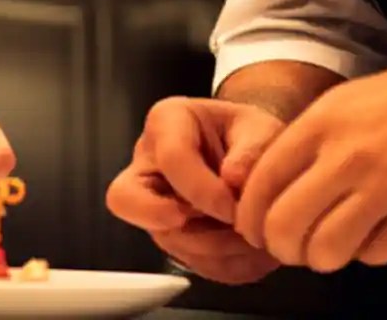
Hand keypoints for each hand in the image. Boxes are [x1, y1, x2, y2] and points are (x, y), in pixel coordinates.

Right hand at [106, 97, 285, 284]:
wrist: (252, 153)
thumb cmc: (248, 134)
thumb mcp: (260, 126)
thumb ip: (252, 147)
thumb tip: (233, 178)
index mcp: (167, 123)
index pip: (170, 158)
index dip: (203, 191)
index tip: (235, 206)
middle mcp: (149, 164)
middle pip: (126, 199)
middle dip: (172, 223)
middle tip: (216, 224)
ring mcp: (154, 203)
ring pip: (164, 238)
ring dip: (215, 248)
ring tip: (253, 236)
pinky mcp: (169, 234)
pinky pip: (188, 261)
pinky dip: (223, 263)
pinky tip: (249, 248)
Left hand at [234, 47, 386, 273]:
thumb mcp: (355, 99)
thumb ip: (311, 140)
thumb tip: (272, 184)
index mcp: (324, 122)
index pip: (261, 184)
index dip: (251, 217)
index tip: (255, 229)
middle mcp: (349, 156)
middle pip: (284, 226)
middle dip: (281, 246)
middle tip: (292, 247)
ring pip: (325, 251)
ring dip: (323, 256)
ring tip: (335, 243)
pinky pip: (375, 255)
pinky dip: (371, 251)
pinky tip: (381, 231)